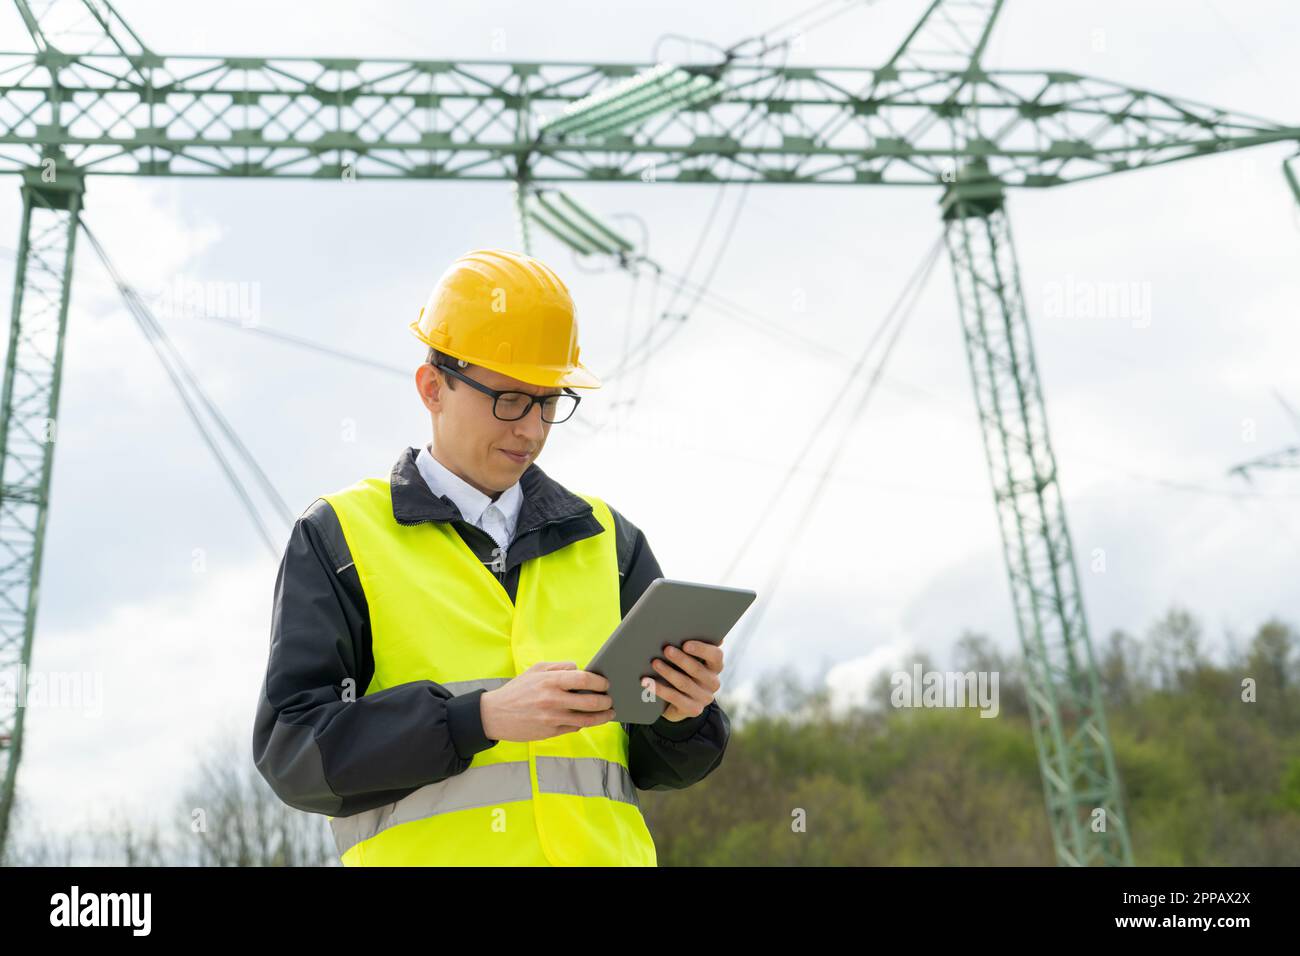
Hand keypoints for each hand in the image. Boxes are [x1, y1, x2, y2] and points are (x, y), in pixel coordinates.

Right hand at [481, 661, 615, 741]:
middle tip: (610, 700)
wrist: (495, 715)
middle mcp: (553, 700)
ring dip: (602, 717)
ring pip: (586, 719)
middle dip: (605, 701)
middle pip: (590, 702)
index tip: (605, 684)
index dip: (599, 682)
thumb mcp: (536, 670)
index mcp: (550, 681)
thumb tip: (579, 669)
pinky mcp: (550, 733)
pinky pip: (574, 728)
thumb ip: (559, 667)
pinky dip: (584, 723)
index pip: (583, 680)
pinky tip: (588, 719)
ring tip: (608, 713)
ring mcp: (552, 718)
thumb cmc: (517, 690)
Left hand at [642, 639, 722, 721]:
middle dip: (680, 659)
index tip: (685, 644)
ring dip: (668, 672)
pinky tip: (647, 682)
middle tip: (666, 649)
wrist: (679, 703)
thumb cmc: (683, 672)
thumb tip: (689, 625)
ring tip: (654, 663)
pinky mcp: (693, 709)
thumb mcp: (689, 659)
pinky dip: (659, 689)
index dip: (701, 649)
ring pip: (684, 683)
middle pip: (698, 670)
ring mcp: (704, 697)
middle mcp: (713, 682)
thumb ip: (690, 646)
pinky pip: (675, 698)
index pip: (716, 655)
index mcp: (715, 666)